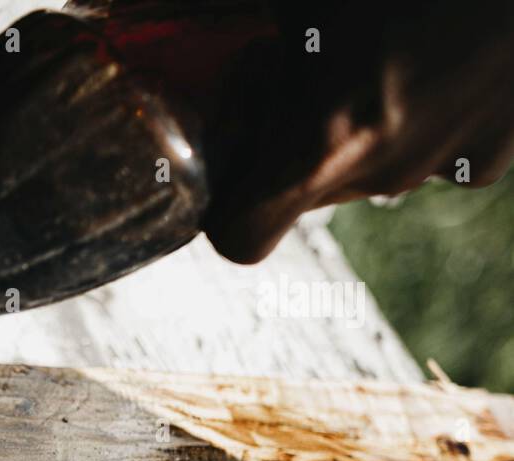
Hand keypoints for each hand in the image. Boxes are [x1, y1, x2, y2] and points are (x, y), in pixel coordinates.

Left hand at [205, 1, 513, 262]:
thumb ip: (245, 38)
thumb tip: (176, 26)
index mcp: (320, 146)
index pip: (240, 234)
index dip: (225, 199)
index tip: (233, 145)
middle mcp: (382, 174)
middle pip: (301, 192)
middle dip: (285, 142)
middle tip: (294, 70)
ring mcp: (444, 168)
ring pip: (364, 170)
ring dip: (351, 126)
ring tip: (370, 52)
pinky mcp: (492, 154)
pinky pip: (428, 151)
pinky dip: (416, 116)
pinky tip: (427, 54)